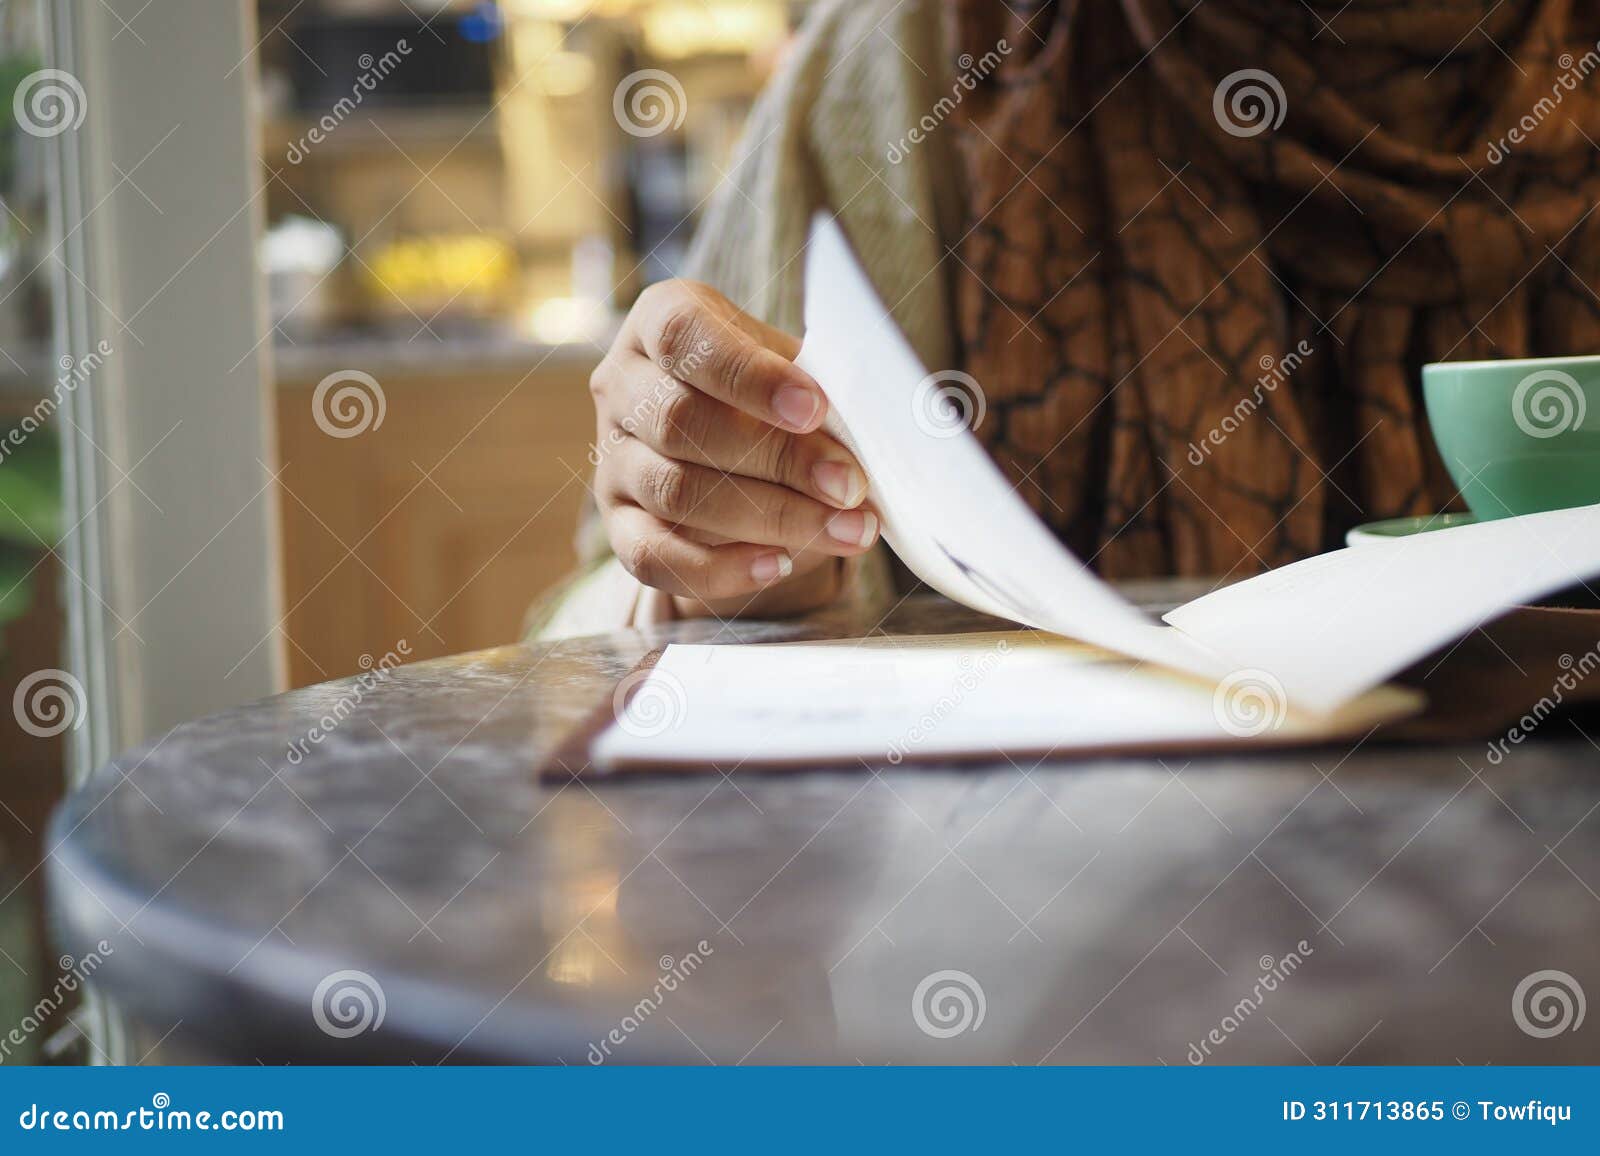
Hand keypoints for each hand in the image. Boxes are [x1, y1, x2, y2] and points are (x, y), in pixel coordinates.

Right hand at [590, 280, 877, 617]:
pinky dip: (718, 569)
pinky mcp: (617, 525)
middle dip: (777, 458)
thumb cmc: (768, 392)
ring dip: (769, 517)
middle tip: (848, 485)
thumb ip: (816, 386)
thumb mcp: (791, 368)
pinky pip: (653, 557)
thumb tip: (869, 429)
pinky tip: (776, 565)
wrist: (734, 444)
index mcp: (658, 322)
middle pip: (681, 422)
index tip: (815, 408)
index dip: (749, 376)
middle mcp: (621, 386)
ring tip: (844, 529)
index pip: (684, 338)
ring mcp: (612, 459)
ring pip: (675, 493)